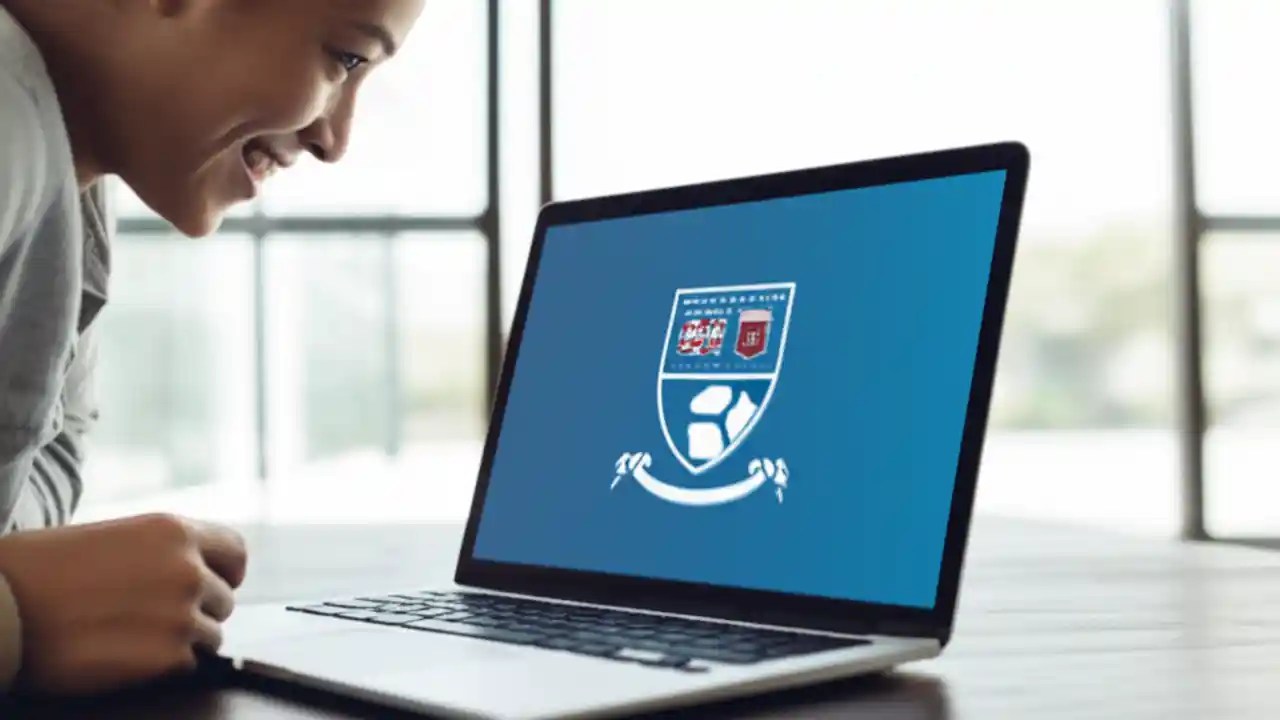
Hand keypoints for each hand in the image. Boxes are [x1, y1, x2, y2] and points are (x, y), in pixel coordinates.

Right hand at [0, 513, 247, 694]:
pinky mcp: (168, 659)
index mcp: (173, 531)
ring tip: (133, 636)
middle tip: (152, 618)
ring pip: (210, 636)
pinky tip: (126, 656)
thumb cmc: (38, 570)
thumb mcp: (113, 537)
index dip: (225, 572)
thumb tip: (193, 567)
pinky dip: (163, 666)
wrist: (0, 611)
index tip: (216, 584)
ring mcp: (182, 616)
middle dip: (197, 610)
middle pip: (222, 600)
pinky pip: (188, 666)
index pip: (235, 552)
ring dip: (181, 640)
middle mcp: (188, 570)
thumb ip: (160, 550)